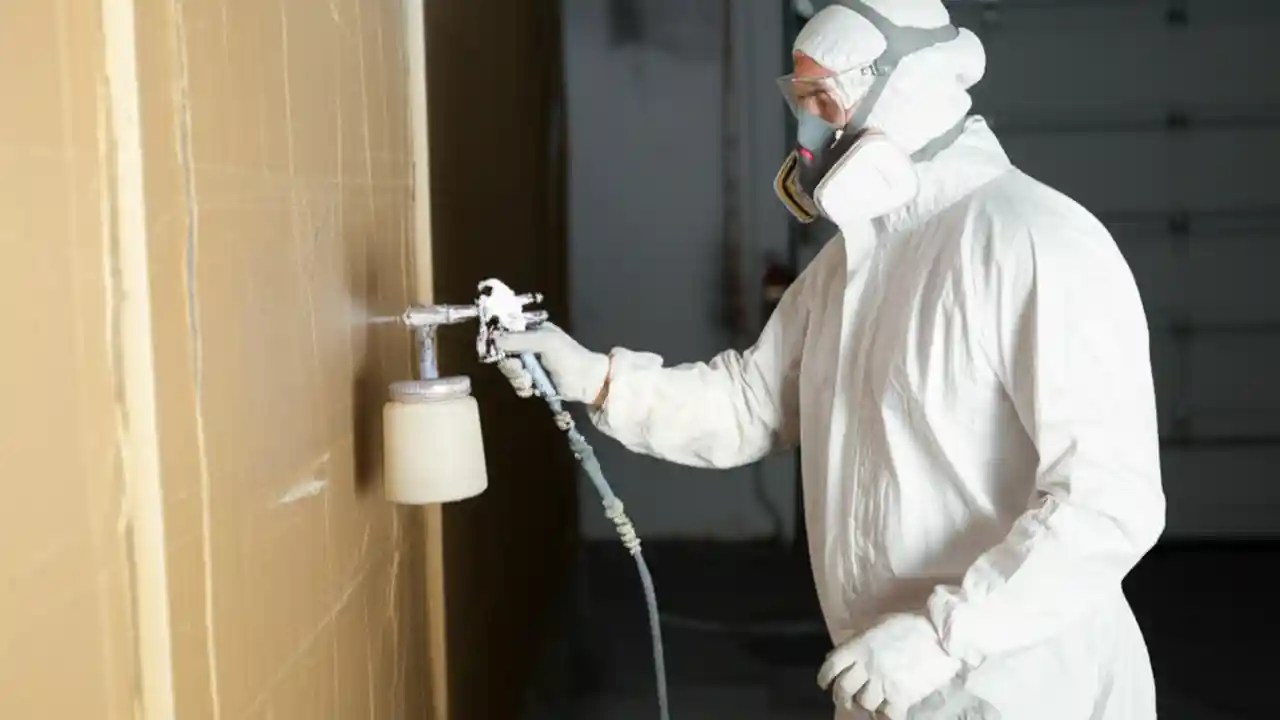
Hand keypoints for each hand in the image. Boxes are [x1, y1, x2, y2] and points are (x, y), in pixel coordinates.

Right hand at [494, 324, 610, 405]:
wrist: (587, 382)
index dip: (500, 342)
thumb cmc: (569, 357)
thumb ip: (519, 339)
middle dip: (511, 365)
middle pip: (505, 354)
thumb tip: (494, 338)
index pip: (507, 332)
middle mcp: (530, 345)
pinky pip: (519, 383)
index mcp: (533, 330)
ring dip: (518, 378)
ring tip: (531, 382)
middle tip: (522, 371)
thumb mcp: (545, 343)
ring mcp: (532, 363)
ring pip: (511, 370)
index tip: (499, 351)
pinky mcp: (535, 380)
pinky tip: (533, 390)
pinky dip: (523, 388)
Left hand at [817, 613, 960, 718]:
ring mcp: (884, 683)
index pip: (832, 666)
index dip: (825, 677)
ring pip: (865, 703)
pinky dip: (885, 716)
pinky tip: (888, 712)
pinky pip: (887, 714)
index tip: (825, 684)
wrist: (940, 633)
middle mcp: (867, 667)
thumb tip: (844, 650)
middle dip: (843, 696)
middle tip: (847, 698)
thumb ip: (859, 640)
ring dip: (866, 704)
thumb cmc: (909, 625)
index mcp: (858, 647)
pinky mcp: (902, 696)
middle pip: (844, 689)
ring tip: (872, 702)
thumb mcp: (878, 625)